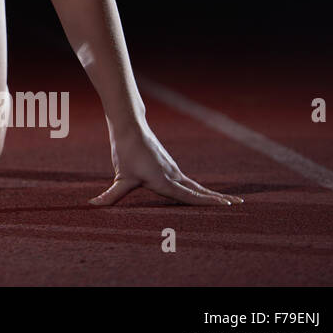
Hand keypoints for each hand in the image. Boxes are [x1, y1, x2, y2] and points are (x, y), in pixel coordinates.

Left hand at [89, 122, 242, 206]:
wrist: (130, 126)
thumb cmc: (126, 152)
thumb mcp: (120, 177)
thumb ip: (110, 196)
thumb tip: (93, 205)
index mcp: (165, 181)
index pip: (190, 197)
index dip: (208, 204)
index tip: (227, 206)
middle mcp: (173, 176)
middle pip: (200, 191)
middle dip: (218, 200)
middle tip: (240, 205)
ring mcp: (173, 170)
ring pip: (195, 186)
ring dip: (211, 194)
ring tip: (228, 202)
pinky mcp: (168, 166)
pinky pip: (188, 181)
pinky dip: (199, 188)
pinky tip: (201, 192)